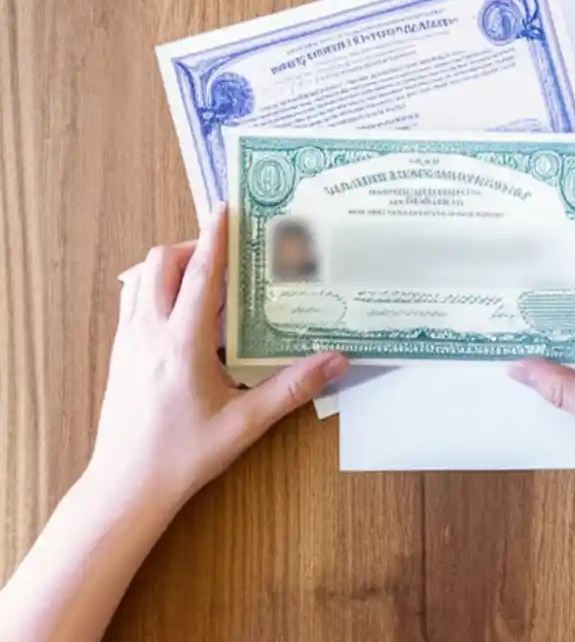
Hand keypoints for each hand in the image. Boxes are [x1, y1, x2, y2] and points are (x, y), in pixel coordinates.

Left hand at [88, 205, 348, 505]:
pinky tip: (183, 314)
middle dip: (193, 247)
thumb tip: (336, 361)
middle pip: (161, 263)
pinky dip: (157, 289)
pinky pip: (133, 302)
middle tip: (227, 255)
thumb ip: (292, 387)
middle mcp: (148, 332)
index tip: (225, 209)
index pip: (199, 274)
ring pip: (141, 278)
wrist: (126, 485)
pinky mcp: (119, 354)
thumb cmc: (184, 455)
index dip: (214, 237)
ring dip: (172, 267)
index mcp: (181, 343)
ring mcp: (127, 342)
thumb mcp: (246, 423)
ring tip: (206, 279)